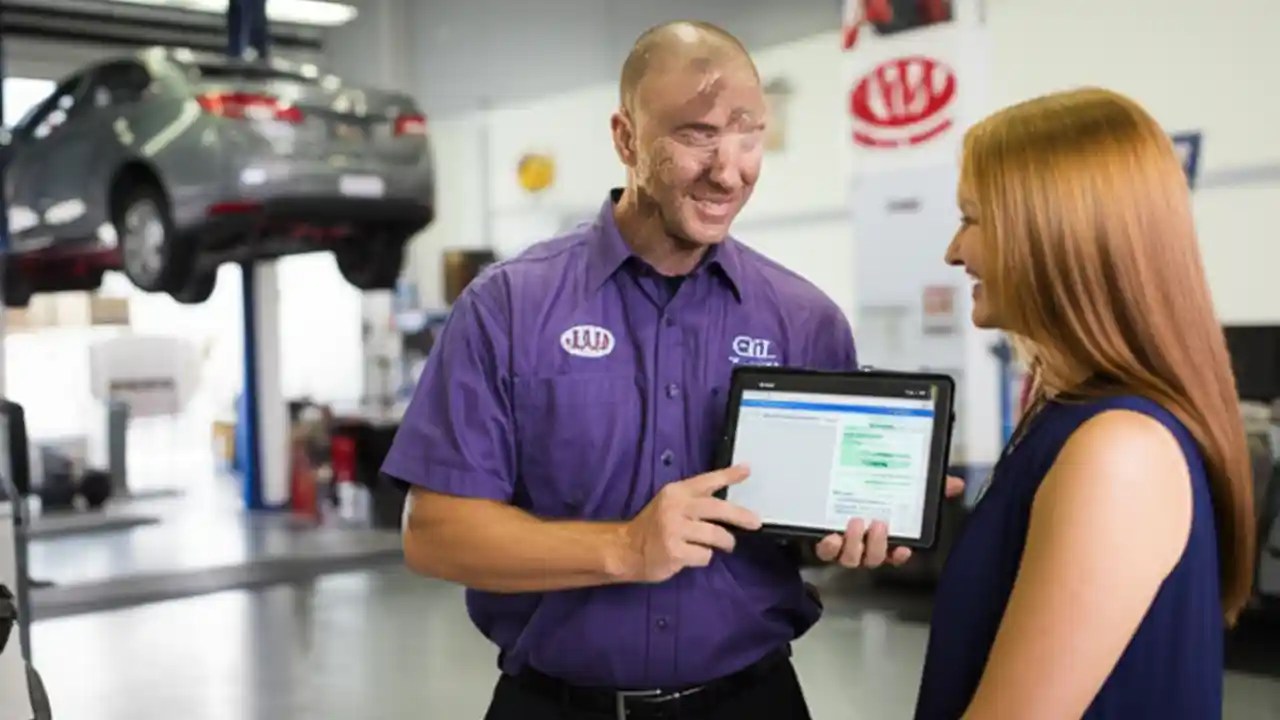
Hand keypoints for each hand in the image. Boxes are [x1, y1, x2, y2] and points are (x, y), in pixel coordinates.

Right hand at [622, 465, 761, 583]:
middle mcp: (676, 508)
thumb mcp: (670, 504)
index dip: (728, 475)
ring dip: (724, 542)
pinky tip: (693, 556)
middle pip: (717, 508)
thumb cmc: (653, 527)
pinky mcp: (675, 552)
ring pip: (715, 535)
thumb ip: (694, 501)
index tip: (746, 470)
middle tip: (754, 522)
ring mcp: (674, 530)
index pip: (706, 481)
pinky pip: (705, 555)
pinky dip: (704, 557)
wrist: (626, 550)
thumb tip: (727, 504)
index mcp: (676, 492)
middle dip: (740, 515)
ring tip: (725, 544)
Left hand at [815, 475, 965, 568]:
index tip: (904, 548)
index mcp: (884, 538)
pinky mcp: (823, 541)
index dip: (899, 556)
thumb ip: (930, 487)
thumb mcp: (903, 488)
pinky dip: (829, 547)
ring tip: (856, 523)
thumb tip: (955, 484)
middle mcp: (864, 546)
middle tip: (878, 524)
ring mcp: (843, 545)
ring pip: (851, 559)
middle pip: (873, 559)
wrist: (829, 483)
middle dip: (877, 546)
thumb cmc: (871, 493)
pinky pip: (825, 553)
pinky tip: (831, 536)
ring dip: (855, 545)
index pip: (896, 555)